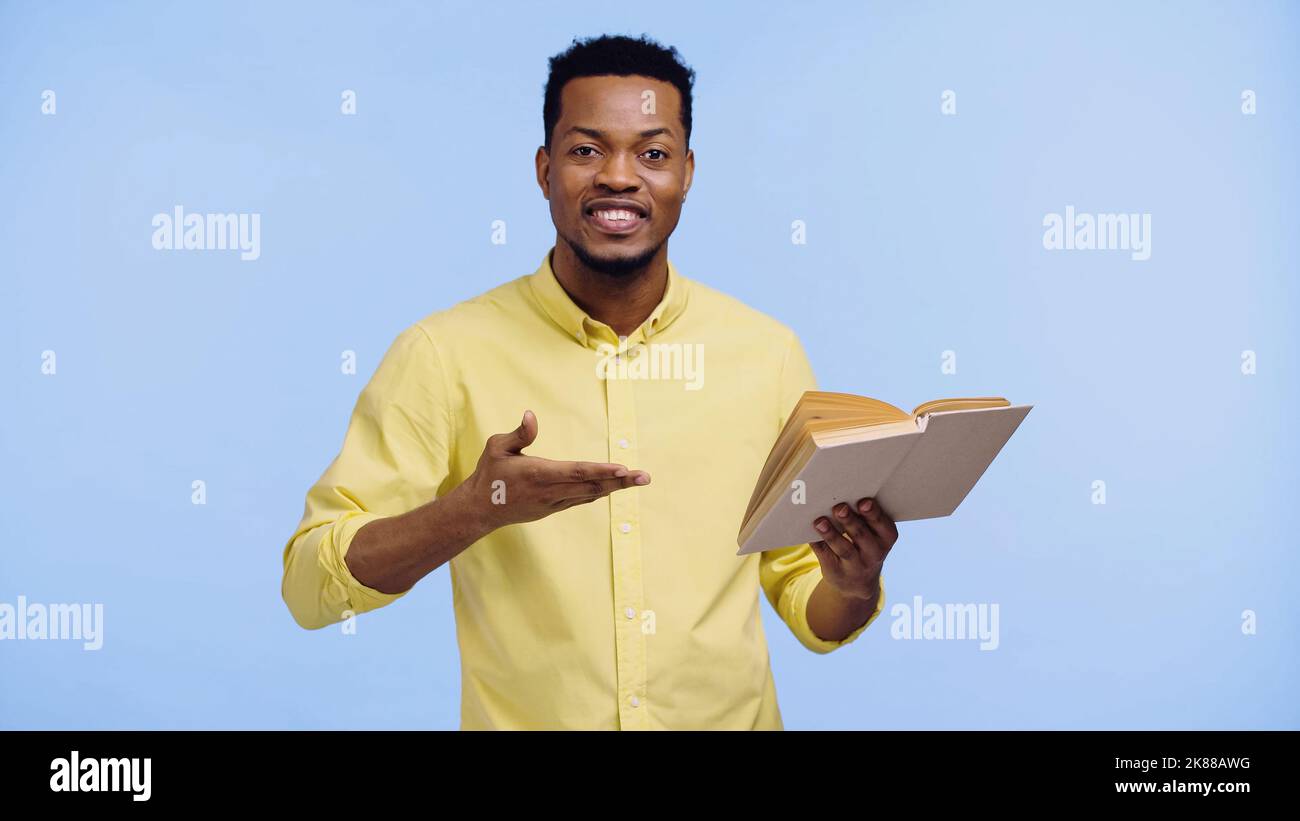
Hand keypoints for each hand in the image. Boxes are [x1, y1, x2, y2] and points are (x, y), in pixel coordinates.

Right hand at [462, 410, 649, 530]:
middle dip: (621, 481)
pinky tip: (615, 486)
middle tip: (645, 477)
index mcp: (539, 473)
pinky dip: (600, 491)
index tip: (623, 468)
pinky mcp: (554, 508)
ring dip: (616, 487)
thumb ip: (518, 434)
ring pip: (591, 494)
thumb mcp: (497, 447)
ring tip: (638, 480)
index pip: (577, 471)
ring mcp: (554, 502)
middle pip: (592, 485)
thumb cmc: (489, 473)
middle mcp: (550, 490)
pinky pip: (582, 498)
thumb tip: (531, 415)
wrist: (481, 509)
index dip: (601, 470)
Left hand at [810, 497, 896, 600]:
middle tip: (840, 508)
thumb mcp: (872, 535)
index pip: (883, 526)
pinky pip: (825, 555)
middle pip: (861, 535)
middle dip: (850, 521)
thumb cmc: (864, 546)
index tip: (864, 502)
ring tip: (820, 522)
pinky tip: (811, 532)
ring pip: (844, 549)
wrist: (858, 583)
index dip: (874, 514)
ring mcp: (855, 566)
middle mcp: (874, 554)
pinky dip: (818, 542)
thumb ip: (863, 518)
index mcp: (886, 538)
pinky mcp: (836, 571)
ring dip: (831, 534)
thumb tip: (838, 495)